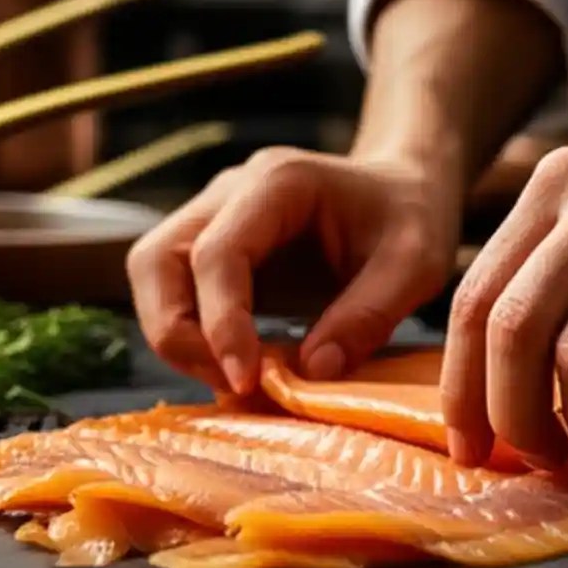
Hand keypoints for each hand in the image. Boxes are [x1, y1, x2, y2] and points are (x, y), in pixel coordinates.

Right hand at [127, 147, 461, 393]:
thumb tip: (310, 373)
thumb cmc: (411, 218)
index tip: (247, 381)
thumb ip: (369, 315)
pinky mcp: (209, 246)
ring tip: (233, 379)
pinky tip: (237, 365)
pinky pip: (171, 290)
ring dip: (175, 337)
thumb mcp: (416, 264)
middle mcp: (227, 192)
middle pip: (156, 261)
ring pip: (150, 275)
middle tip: (233, 385)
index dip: (222, 324)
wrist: (402, 187)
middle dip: (178, 334)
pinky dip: (189, 334)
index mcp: (276, 183)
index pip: (216, 254)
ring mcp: (210, 215)